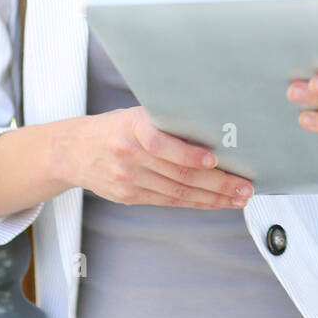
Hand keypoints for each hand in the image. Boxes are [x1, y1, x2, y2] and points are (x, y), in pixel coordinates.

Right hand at [59, 106, 253, 209]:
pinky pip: (168, 201)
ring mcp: (127, 179)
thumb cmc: (115, 127)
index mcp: (131, 127)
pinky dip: (195, 203)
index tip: (213, 159)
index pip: (159, 143)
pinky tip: (215, 203)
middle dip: (216, 182)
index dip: (187, 153)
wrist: (73, 151)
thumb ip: (165, 122)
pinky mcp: (128, 196)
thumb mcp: (135, 114)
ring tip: (237, 197)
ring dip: (212, 197)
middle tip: (244, 186)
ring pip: (177, 191)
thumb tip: (211, 128)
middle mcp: (128, 154)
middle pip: (177, 173)